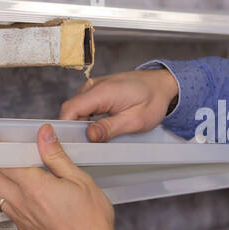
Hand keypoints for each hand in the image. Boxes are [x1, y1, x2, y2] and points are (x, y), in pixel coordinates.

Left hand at [0, 117, 115, 229]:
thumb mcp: (81, 181)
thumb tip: (44, 135)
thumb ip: (57, 157)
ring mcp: (20, 219)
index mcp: (35, 187)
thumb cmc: (91, 221)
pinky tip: (9, 192)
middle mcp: (22, 203)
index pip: (2, 157)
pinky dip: (0, 196)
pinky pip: (6, 210)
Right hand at [59, 67, 178, 141]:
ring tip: (100, 135)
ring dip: (83, 124)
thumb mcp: (135, 120)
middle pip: (71, 110)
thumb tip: (89, 135)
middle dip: (76, 129)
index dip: (66, 128)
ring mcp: (94, 87)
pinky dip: (88, 118)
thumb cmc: (152, 100)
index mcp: (101, 92)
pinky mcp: (96, 90)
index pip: (70, 109)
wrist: (162, 84)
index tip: (71, 143)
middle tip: (90, 145)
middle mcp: (93, 86)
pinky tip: (101, 126)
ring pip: (77, 109)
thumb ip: (110, 128)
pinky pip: (84, 106)